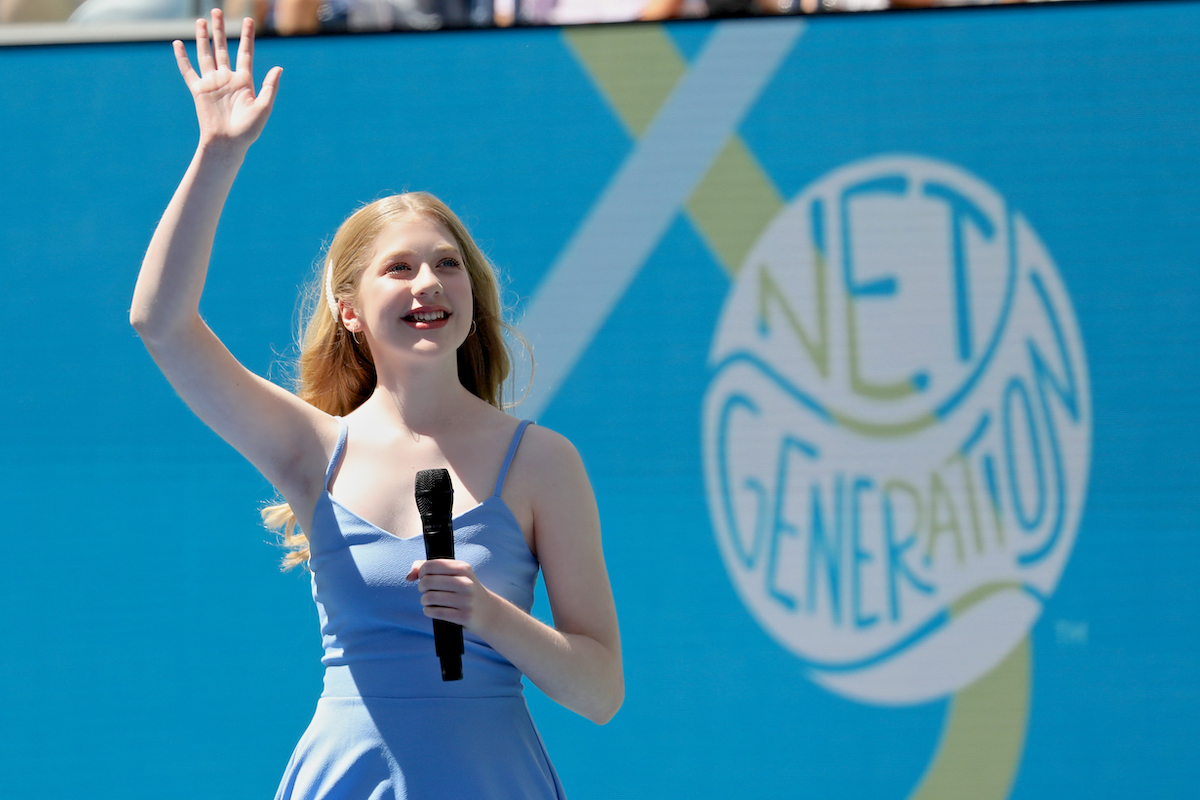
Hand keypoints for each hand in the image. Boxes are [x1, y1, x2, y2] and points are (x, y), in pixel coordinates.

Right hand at [174, 10, 281, 152]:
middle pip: (223, 48)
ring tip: (201, 21)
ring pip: (206, 54)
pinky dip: (182, 58)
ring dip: (203, 38)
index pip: (245, 53)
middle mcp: (227, 79)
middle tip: (217, 11)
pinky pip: (188, 71)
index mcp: (244, 81)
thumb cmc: (248, 130)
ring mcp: (212, 83)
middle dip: (220, 30)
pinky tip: (178, 44)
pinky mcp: (199, 90)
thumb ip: (270, 87)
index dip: (246, 36)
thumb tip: (279, 68)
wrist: (228, 144)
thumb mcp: (264, 107)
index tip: (248, 20)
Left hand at [407, 559, 496, 632]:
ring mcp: (466, 600)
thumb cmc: (465, 591)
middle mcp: (466, 583)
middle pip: (427, 581)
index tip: (423, 577)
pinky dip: (428, 611)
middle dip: (421, 587)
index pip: (431, 565)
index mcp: (463, 568)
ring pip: (429, 598)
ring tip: (428, 601)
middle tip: (426, 591)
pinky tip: (432, 610)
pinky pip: (435, 612)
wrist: (488, 612)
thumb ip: (429, 568)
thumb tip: (409, 576)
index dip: (421, 571)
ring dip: (424, 601)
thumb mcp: (455, 574)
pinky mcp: (464, 616)